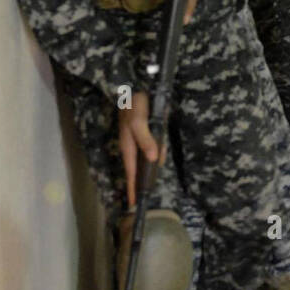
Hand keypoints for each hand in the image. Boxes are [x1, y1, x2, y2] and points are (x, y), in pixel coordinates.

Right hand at [117, 92, 161, 207]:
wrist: (133, 85)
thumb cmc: (134, 104)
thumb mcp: (139, 122)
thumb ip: (146, 140)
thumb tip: (153, 160)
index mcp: (129, 145)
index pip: (130, 172)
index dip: (133, 187)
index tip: (134, 203)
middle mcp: (132, 145)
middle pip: (138, 167)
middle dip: (141, 180)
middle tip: (147, 193)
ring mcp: (139, 138)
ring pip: (148, 156)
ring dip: (152, 163)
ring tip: (153, 172)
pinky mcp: (146, 131)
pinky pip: (153, 145)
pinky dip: (157, 149)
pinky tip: (160, 150)